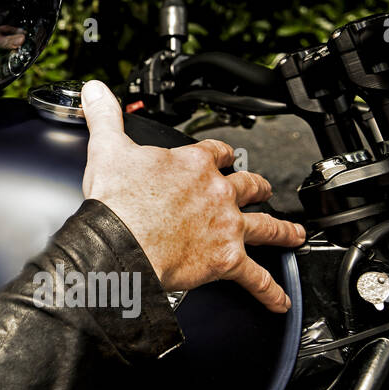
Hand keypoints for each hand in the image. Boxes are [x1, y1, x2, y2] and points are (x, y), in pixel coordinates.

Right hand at [79, 80, 305, 312]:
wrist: (122, 242)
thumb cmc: (117, 201)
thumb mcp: (108, 148)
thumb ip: (105, 117)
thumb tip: (94, 90)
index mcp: (192, 165)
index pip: (215, 153)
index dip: (221, 155)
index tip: (222, 157)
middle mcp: (217, 193)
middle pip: (248, 186)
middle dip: (257, 189)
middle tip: (262, 191)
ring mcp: (226, 227)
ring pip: (265, 227)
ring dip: (282, 232)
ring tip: (294, 235)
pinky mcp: (226, 260)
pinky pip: (256, 278)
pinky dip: (269, 290)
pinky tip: (279, 299)